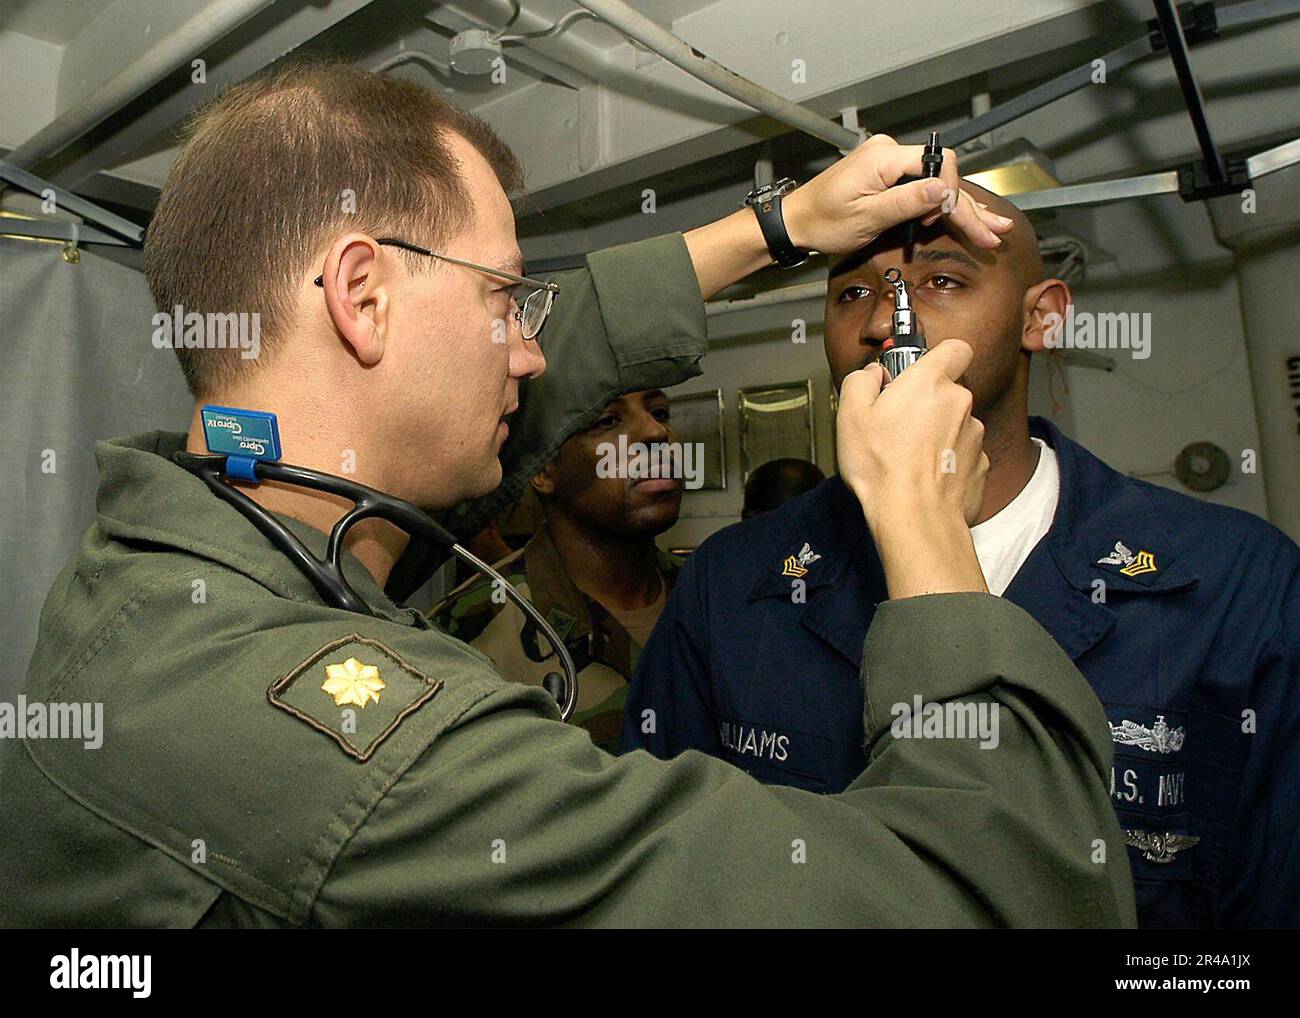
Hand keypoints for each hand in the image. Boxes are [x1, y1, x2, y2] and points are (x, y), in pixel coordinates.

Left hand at [782, 134, 1012, 256]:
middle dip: (967, 208)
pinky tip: (967, 214)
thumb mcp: (866, 217)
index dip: (952, 196)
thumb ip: (906, 202)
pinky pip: (921, 185)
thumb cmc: (822, 222)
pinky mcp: (886, 174)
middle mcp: (888, 151)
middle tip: (992, 232)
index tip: (955, 223)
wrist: (797, 221)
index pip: (937, 165)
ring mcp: (888, 162)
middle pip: (941, 175)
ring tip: (991, 227)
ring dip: (961, 208)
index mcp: (884, 157)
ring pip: (935, 182)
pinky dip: (941, 204)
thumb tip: (942, 189)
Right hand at [836, 340, 989, 596]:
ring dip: (940, 434)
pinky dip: (948, 462)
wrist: (914, 517)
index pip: (956, 348)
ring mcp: (975, 435)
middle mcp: (960, 402)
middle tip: (899, 426)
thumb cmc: (881, 465)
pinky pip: (963, 454)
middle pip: (950, 391)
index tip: (919, 373)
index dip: (940, 356)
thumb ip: (861, 381)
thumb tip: (874, 374)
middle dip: (929, 404)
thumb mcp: (849, 415)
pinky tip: (926, 478)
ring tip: (910, 458)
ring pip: (957, 424)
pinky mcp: (981, 465)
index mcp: (930, 382)